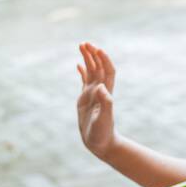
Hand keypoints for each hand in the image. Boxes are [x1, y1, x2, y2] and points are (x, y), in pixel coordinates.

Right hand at [76, 41, 117, 160]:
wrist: (101, 143)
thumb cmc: (103, 133)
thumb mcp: (104, 119)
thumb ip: (105, 103)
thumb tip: (102, 88)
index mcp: (105, 93)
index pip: (107, 71)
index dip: (104, 59)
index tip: (97, 49)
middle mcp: (100, 91)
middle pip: (98, 67)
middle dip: (93, 54)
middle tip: (85, 43)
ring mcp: (93, 94)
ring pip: (91, 71)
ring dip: (88, 59)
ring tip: (81, 45)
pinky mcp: (85, 99)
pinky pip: (84, 81)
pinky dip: (82, 71)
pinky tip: (78, 65)